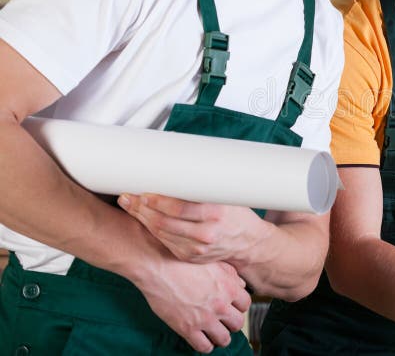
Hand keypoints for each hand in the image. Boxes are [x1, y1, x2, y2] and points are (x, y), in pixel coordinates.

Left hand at [119, 193, 262, 262]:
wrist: (247, 241)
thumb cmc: (235, 212)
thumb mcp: (226, 194)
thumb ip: (203, 184)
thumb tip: (180, 157)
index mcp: (216, 214)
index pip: (179, 208)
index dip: (157, 201)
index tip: (143, 191)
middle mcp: (206, 233)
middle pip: (164, 222)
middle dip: (142, 208)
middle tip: (128, 196)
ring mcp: (197, 248)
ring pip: (161, 233)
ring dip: (142, 219)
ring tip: (130, 205)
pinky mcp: (190, 256)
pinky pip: (166, 242)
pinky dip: (153, 230)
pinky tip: (144, 219)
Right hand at [132, 250, 251, 352]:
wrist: (159, 266)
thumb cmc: (184, 261)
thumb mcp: (214, 262)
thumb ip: (231, 275)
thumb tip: (241, 285)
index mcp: (229, 287)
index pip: (246, 304)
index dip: (239, 306)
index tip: (232, 307)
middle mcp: (220, 305)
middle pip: (237, 323)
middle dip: (231, 323)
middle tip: (224, 321)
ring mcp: (204, 318)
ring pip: (224, 339)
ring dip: (220, 337)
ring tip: (214, 333)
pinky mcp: (187, 328)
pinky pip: (204, 347)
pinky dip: (205, 346)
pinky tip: (201, 339)